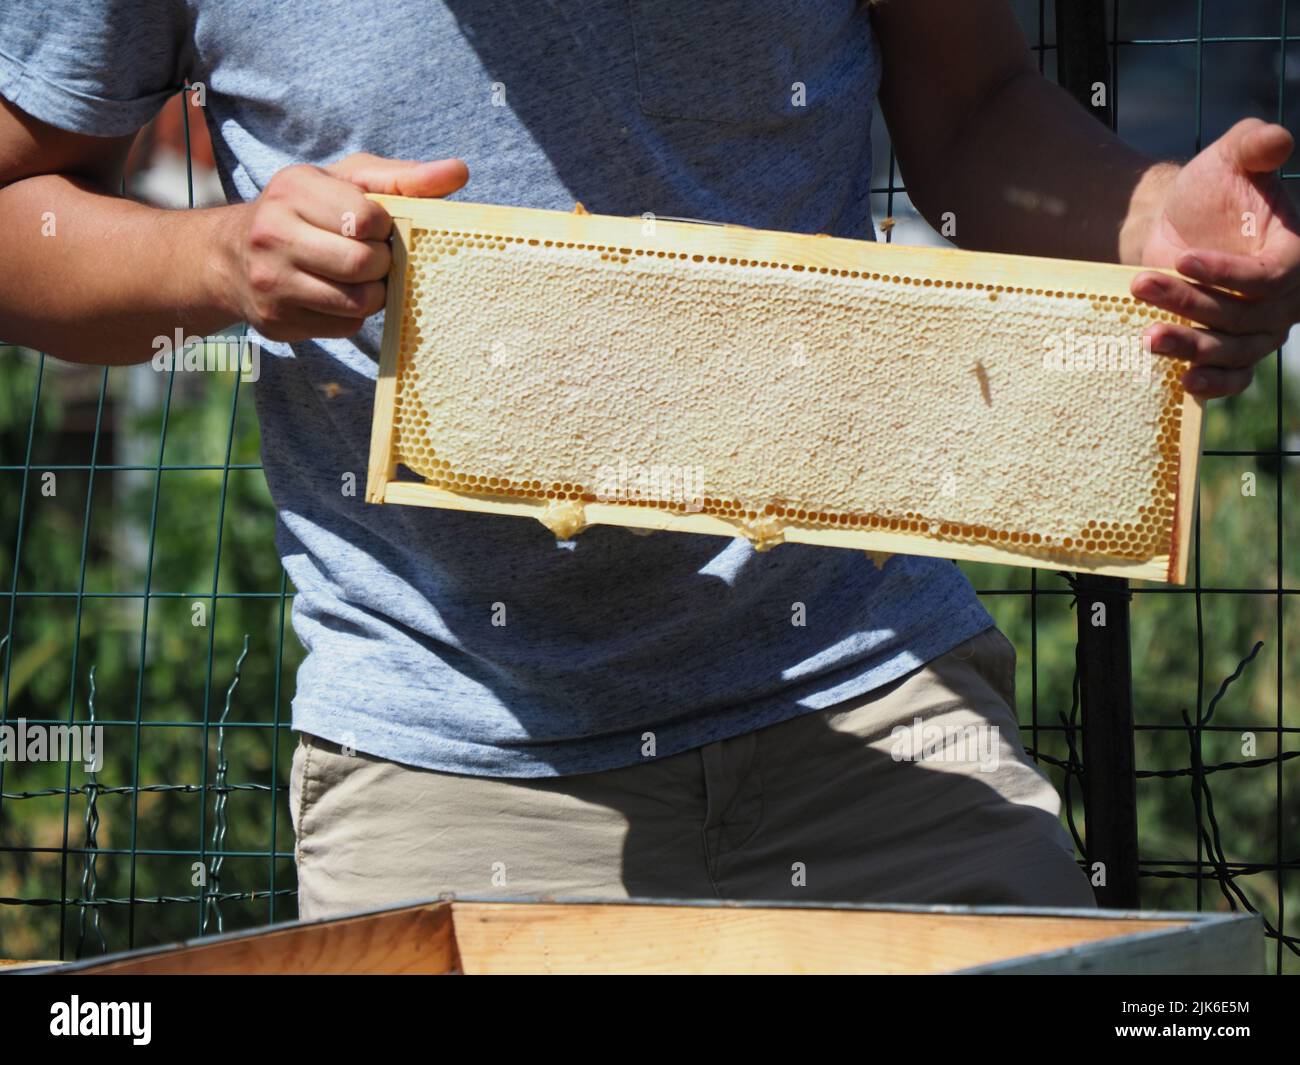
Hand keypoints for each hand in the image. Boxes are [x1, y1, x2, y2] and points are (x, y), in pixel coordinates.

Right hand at [217, 152, 468, 340]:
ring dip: (374, 294)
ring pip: (357, 302)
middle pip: (362, 264)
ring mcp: (271, 282)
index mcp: (292, 188)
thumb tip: (459, 171)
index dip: (384, 228)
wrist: (232, 256)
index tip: (377, 227)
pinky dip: (354, 315)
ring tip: (360, 277)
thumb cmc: (306, 211)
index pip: (366, 218)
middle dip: (381, 264)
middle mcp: (273, 233)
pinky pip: (344, 326)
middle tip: (374, 257)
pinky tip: (337, 295)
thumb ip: (403, 178)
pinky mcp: (277, 321)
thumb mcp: (347, 181)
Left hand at [1130, 118, 1298, 397]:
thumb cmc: (1209, 189)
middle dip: (1190, 303)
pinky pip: (1233, 377)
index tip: (1183, 259)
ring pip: (1230, 349)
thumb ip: (1254, 146)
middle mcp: (1284, 299)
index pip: (1269, 277)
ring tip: (1148, 336)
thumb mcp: (1230, 157)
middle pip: (1241, 316)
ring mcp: (1259, 330)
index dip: (1227, 274)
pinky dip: (1214, 384)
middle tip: (1143, 284)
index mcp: (1294, 254)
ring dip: (1189, 345)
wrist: (1176, 223)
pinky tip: (1186, 382)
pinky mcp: (1231, 349)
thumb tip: (1276, 140)